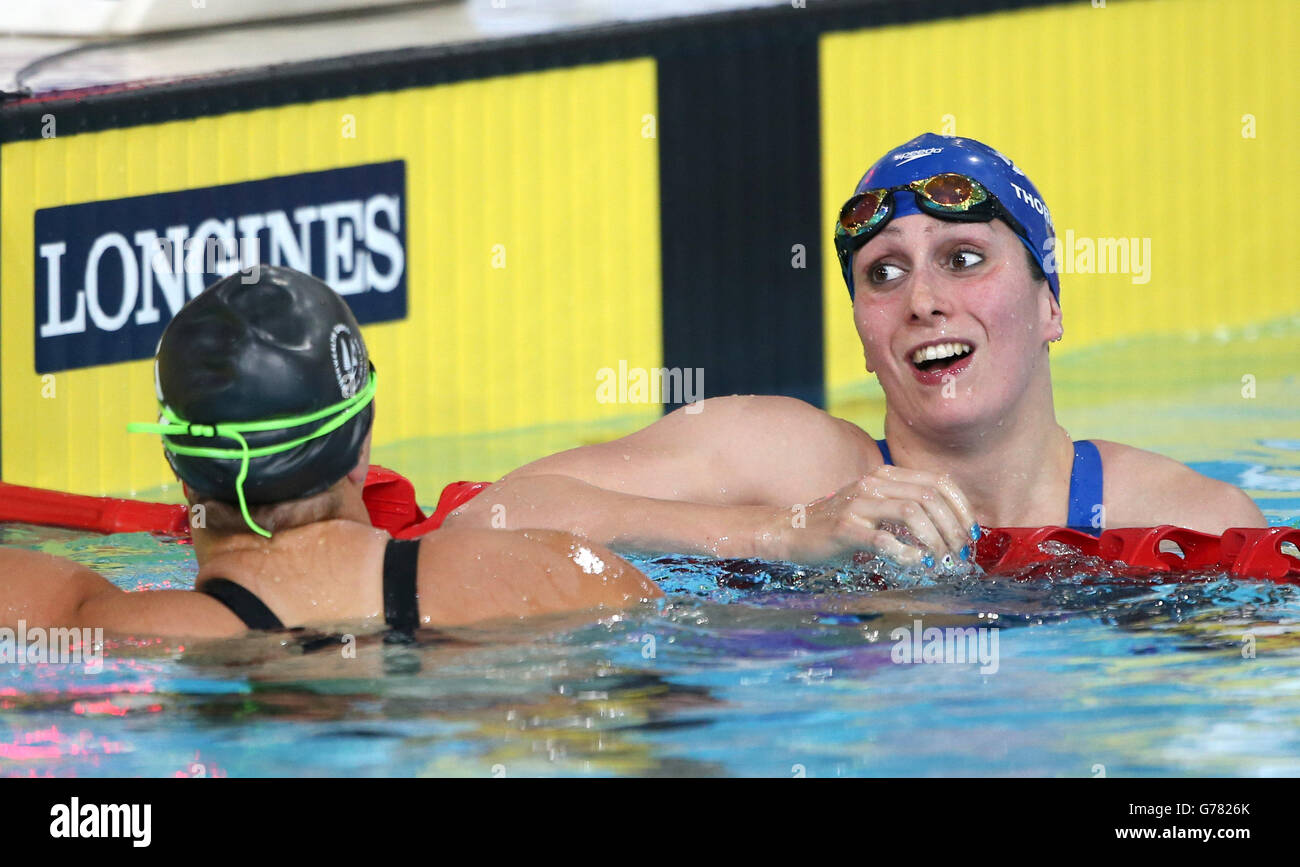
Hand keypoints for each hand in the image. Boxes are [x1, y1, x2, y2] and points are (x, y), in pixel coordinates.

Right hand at [763, 466, 978, 565]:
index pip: (938, 482)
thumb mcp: (877, 508)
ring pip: (912, 514)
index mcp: (886, 475)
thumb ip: (908, 509)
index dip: (962, 507)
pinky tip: (915, 564)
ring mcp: (858, 503)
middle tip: (958, 553)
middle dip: (952, 528)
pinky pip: (883, 539)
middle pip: (929, 498)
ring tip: (940, 561)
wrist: (794, 531)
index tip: (971, 533)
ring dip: (934, 541)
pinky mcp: (845, 528)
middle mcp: (874, 483)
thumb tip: (953, 529)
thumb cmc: (842, 525)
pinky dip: (906, 553)